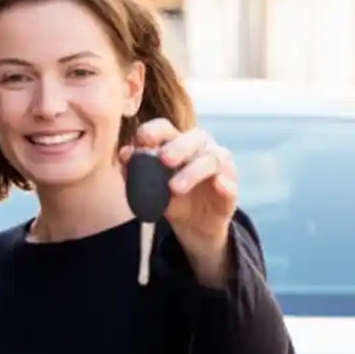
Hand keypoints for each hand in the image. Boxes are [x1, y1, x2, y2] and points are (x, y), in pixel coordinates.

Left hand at [121, 118, 237, 286]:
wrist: (194, 225)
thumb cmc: (170, 197)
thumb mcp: (150, 188)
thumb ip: (137, 170)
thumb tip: (123, 154)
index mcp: (178, 142)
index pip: (167, 128)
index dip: (155, 130)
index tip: (142, 139)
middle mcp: (201, 148)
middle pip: (194, 137)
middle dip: (178, 147)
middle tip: (164, 160)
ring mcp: (220, 166)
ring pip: (211, 160)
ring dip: (193, 171)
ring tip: (175, 188)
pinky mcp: (230, 188)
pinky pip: (230, 182)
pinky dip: (224, 183)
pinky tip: (218, 184)